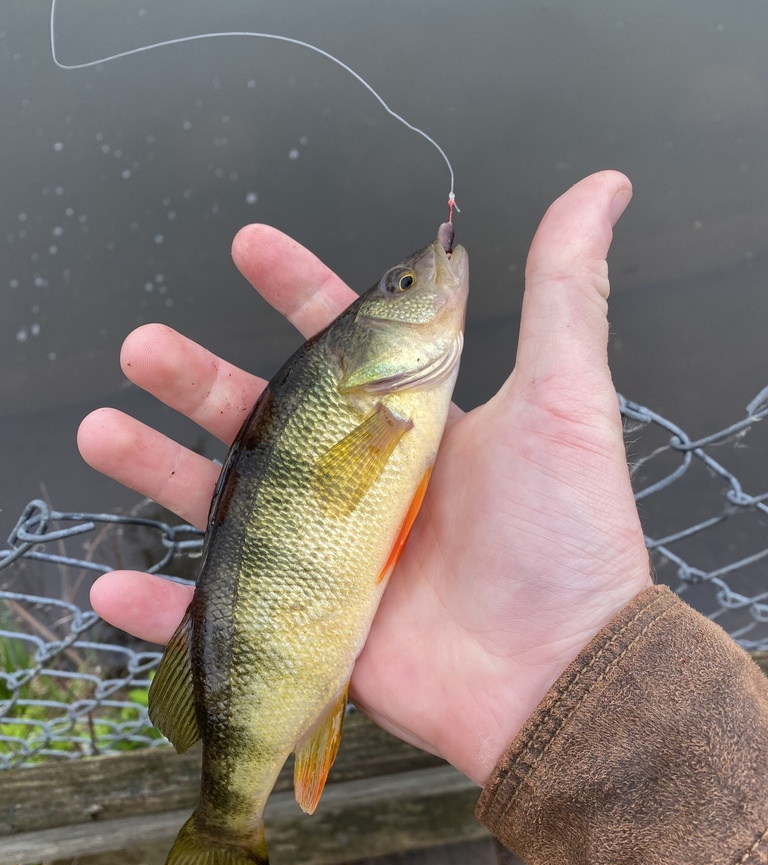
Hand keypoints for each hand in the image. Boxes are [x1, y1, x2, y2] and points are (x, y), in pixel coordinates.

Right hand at [78, 170, 650, 786]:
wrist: (557, 674)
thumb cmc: (563, 538)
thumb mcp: (565, 405)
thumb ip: (564, 296)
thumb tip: (602, 188)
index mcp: (410, 426)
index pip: (339, 344)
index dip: (294, 289)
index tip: (250, 244)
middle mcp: (361, 483)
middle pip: (260, 417)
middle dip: (195, 378)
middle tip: (142, 347)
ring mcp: (328, 556)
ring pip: (223, 503)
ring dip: (156, 468)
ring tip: (101, 431)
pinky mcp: (307, 626)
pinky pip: (218, 619)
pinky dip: (162, 613)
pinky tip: (110, 589)